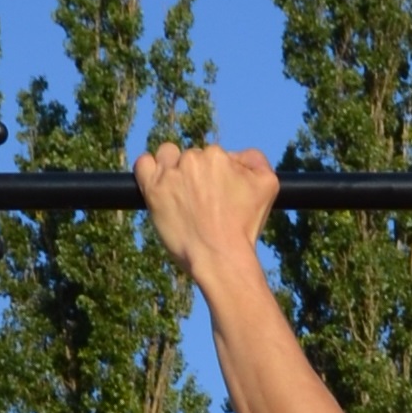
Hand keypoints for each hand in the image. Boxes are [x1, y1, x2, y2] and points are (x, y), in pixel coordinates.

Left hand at [135, 141, 277, 284]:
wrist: (220, 257)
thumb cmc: (243, 228)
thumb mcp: (267, 188)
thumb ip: (257, 161)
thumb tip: (240, 155)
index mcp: (218, 156)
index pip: (215, 157)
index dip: (218, 177)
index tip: (220, 197)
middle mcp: (193, 159)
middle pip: (192, 157)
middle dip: (197, 175)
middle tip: (205, 203)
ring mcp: (170, 173)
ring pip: (168, 155)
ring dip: (173, 167)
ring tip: (183, 194)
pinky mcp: (152, 188)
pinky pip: (143, 163)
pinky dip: (150, 170)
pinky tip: (160, 185)